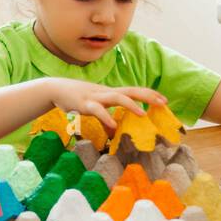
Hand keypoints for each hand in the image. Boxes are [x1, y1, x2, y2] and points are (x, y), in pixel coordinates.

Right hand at [43, 78, 167, 134]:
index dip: (149, 95)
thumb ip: (105, 119)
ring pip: (117, 98)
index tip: (164, 101)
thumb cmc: (77, 98)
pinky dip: (106, 117)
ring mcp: (96, 97)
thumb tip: (113, 132)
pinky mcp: (85, 104)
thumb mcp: (94, 108)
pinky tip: (113, 126)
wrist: (56, 89)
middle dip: (147, 96)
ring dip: (131, 105)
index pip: (134, 91)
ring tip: (143, 114)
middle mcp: (106, 93)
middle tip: (163, 103)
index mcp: (110, 93)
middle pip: (130, 91)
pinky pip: (97, 110)